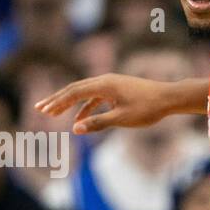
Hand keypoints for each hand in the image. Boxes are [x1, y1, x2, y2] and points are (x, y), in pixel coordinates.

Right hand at [34, 73, 179, 133]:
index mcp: (103, 85)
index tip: (44, 112)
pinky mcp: (117, 89)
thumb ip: (98, 123)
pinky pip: (96, 96)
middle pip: (75, 89)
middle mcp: (104, 80)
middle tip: (40, 109)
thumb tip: (75, 129)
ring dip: (69, 103)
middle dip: (57, 100)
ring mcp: (111, 84)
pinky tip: (80, 119)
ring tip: (54, 113)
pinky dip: (86, 106)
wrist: (169, 98)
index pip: (74, 92)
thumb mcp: (122, 119)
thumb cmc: (148, 109)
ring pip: (84, 92)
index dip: (57, 102)